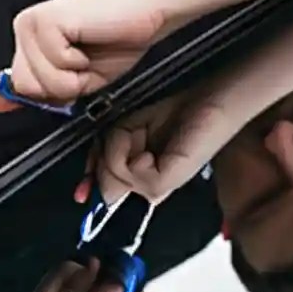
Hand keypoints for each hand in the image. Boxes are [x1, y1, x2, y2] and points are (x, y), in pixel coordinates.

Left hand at [0, 0, 168, 110]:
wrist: (146, 10)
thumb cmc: (118, 38)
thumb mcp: (75, 78)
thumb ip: (38, 90)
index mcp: (29, 37)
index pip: (17, 85)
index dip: (41, 94)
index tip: (43, 87)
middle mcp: (26, 26)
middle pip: (25, 87)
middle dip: (62, 87)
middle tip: (84, 64)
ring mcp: (33, 22)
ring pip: (41, 82)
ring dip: (74, 77)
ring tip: (88, 52)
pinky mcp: (47, 21)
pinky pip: (56, 67)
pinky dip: (79, 64)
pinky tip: (88, 41)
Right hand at [79, 88, 239, 204]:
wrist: (211, 97)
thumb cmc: (176, 105)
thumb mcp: (129, 127)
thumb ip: (111, 153)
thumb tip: (100, 189)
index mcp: (140, 169)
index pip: (107, 186)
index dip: (91, 187)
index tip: (80, 194)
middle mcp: (150, 182)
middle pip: (107, 183)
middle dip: (105, 158)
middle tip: (126, 134)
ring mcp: (160, 184)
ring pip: (118, 179)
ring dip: (120, 152)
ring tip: (143, 134)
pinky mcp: (169, 179)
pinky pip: (133, 177)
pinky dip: (133, 159)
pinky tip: (151, 151)